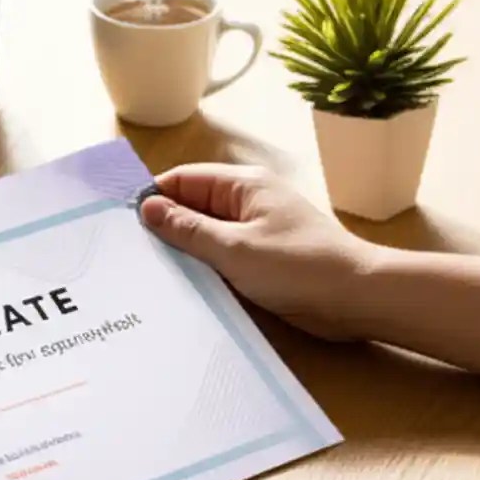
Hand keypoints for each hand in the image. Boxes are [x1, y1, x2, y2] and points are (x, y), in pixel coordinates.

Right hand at [140, 164, 377, 339]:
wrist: (359, 298)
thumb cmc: (299, 266)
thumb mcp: (234, 249)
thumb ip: (187, 228)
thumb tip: (147, 207)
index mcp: (242, 186)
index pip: (182, 180)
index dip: (152, 198)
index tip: (120, 224)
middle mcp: (247, 203)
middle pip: (191, 207)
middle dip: (163, 227)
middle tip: (127, 254)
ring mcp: (256, 232)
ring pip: (205, 235)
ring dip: (183, 251)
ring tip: (146, 272)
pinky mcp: (263, 260)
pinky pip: (222, 257)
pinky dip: (203, 268)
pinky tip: (181, 287)